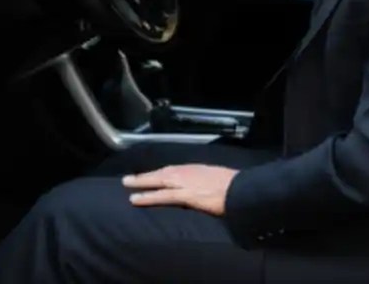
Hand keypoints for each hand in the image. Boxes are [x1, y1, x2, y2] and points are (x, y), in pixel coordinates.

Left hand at [122, 164, 237, 215]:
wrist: (241, 190)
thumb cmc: (235, 186)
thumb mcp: (219, 179)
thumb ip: (207, 181)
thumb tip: (204, 187)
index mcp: (197, 169)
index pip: (174, 171)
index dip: (160, 173)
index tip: (150, 176)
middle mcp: (188, 172)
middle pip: (162, 173)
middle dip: (146, 176)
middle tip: (128, 179)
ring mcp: (185, 182)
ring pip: (158, 181)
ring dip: (142, 183)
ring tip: (127, 185)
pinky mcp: (185, 194)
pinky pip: (162, 196)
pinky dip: (148, 197)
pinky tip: (136, 199)